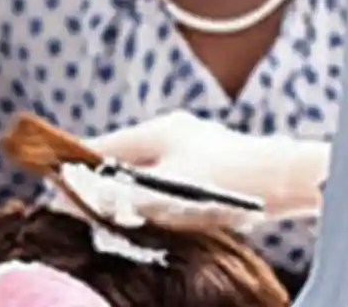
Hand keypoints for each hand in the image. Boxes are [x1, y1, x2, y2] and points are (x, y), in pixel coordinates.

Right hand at [87, 111, 329, 228]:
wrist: (287, 180)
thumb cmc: (227, 180)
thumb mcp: (165, 191)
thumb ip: (121, 193)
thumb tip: (83, 193)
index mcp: (158, 130)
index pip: (101, 146)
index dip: (78, 168)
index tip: (60, 188)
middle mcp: (174, 133)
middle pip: (124, 160)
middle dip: (108, 184)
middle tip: (94, 209)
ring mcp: (195, 148)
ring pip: (149, 174)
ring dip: (137, 195)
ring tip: (129, 216)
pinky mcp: (214, 167)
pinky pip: (174, 182)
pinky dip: (162, 199)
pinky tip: (168, 216)